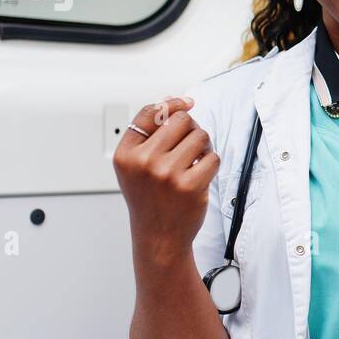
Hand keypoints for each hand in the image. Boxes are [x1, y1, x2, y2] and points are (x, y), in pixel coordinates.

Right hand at [112, 96, 218, 258]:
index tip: (186, 102)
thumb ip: (149, 135)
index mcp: (126, 154)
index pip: (149, 113)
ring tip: (194, 161)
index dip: (171, 103)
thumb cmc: (150, 199)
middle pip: (180, 120)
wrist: (158, 236)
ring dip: (203, 146)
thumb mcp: (135, 166)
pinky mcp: (189, 185)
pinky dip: (210, 164)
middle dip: (190, 129)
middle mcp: (144, 162)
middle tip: (189, 146)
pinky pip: (212, 157)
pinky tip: (200, 175)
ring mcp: (167, 174)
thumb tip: (175, 102)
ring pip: (200, 136)